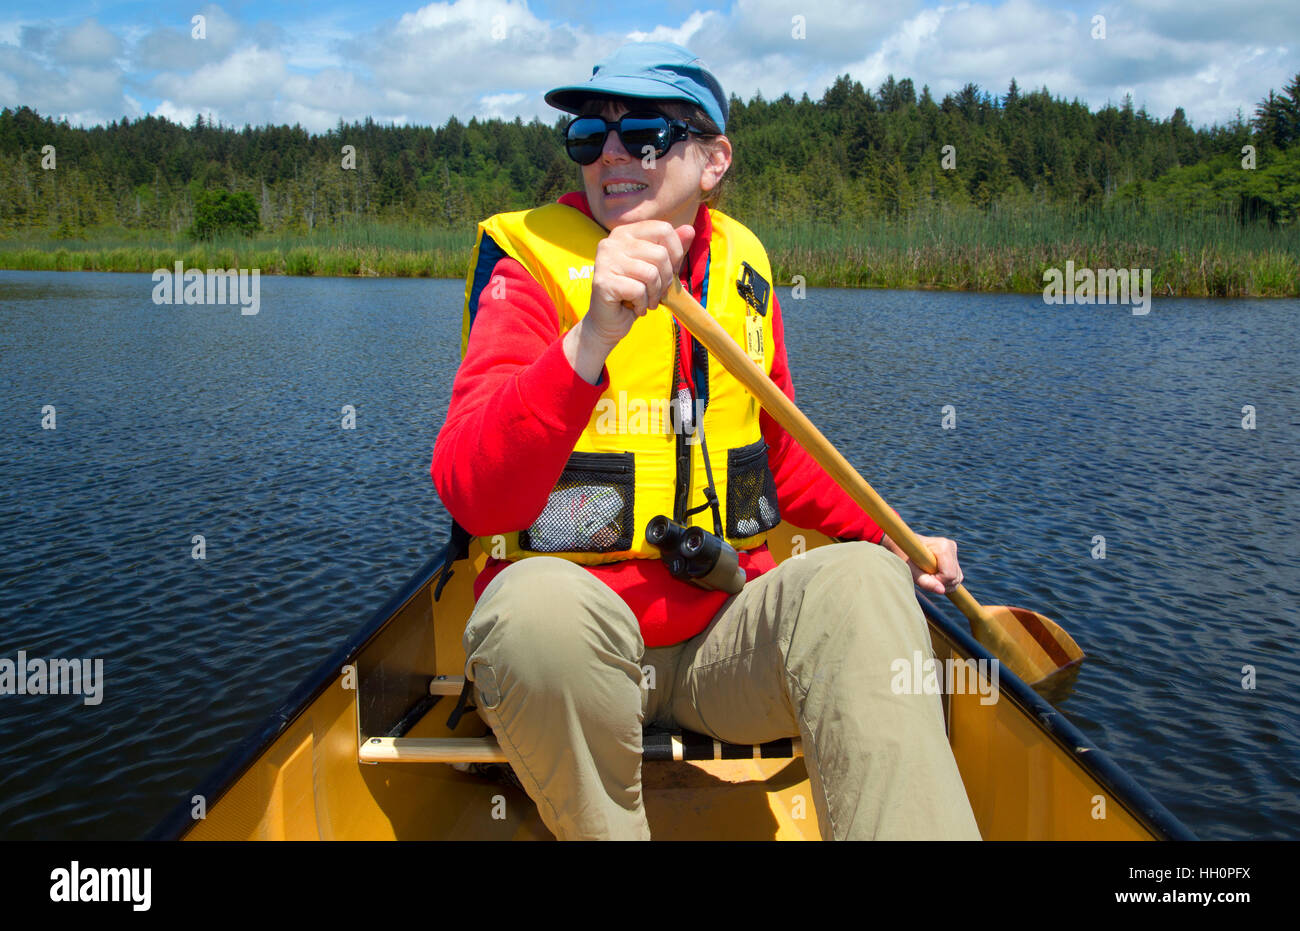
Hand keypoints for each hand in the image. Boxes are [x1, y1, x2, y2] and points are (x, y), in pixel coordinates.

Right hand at [564, 221, 693, 382]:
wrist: (608, 322)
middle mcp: (612, 241)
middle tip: (657, 292)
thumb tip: (690, 229)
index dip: (675, 254)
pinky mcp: (603, 281)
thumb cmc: (634, 293)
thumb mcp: (658, 269)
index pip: (664, 229)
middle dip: (665, 279)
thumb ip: (673, 249)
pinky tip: (635, 307)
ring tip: (647, 301)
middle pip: (660, 253)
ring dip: (654, 294)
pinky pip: (638, 290)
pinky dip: (642, 304)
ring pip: (651, 273)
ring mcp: (605, 260)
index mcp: (626, 232)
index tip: (667, 272)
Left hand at [882, 533, 963, 594]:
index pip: (950, 575)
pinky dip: (945, 579)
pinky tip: (932, 574)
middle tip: (924, 576)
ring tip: (927, 574)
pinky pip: (956, 575)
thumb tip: (941, 591)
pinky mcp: (952, 554)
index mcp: (942, 547)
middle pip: (955, 577)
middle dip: (941, 583)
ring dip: (943, 582)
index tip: (924, 577)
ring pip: (957, 577)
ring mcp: (952, 549)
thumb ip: (926, 582)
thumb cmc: (903, 555)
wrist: (900, 542)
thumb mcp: (911, 571)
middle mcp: (950, 546)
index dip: (938, 582)